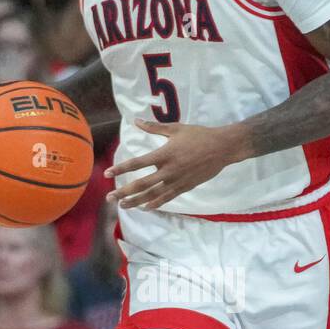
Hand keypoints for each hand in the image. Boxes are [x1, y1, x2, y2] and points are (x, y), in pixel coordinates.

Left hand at [106, 120, 237, 209]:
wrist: (223, 148)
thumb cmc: (199, 135)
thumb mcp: (176, 129)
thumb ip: (154, 127)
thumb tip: (136, 121)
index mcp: (164, 154)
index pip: (137, 163)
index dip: (121, 169)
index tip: (107, 174)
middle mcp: (168, 170)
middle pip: (141, 184)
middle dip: (124, 192)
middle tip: (110, 198)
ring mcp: (177, 181)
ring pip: (153, 195)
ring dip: (136, 201)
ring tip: (123, 206)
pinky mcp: (185, 187)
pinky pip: (167, 198)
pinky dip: (155, 203)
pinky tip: (145, 207)